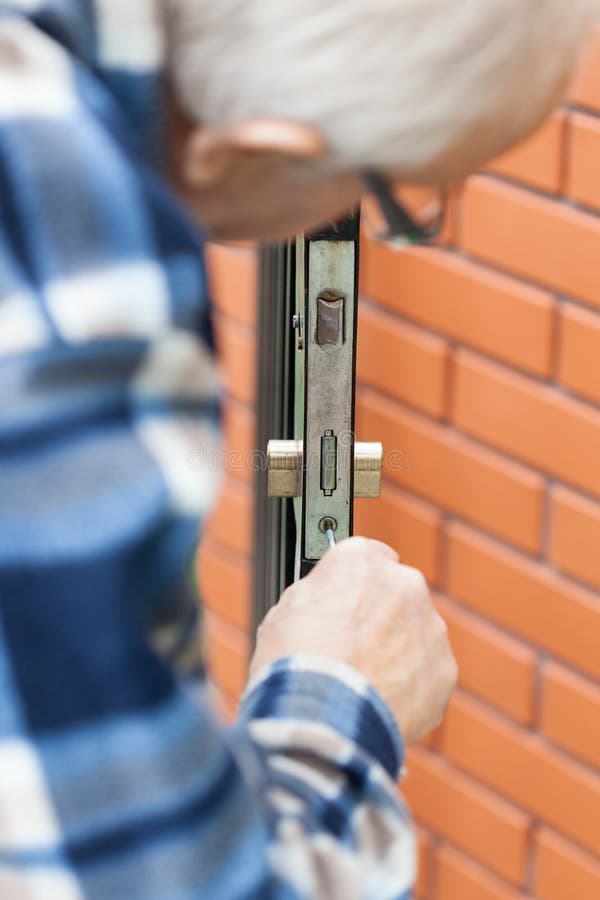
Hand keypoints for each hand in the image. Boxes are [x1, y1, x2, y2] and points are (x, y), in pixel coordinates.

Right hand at [250, 537, 457, 744]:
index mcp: (361, 560)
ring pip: (416, 635)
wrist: (322, 717)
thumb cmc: (296, 662)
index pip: (366, 559)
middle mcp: (403, 583)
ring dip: (397, 653)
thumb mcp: (286, 609)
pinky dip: (410, 688)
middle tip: (354, 650)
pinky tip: (380, 704)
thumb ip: (320, 594)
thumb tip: (328, 601)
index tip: (346, 605)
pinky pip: (428, 674)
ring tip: (364, 684)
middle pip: (396, 595)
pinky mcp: (444, 669)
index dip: (353, 586)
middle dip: (381, 619)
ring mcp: (430, 627)